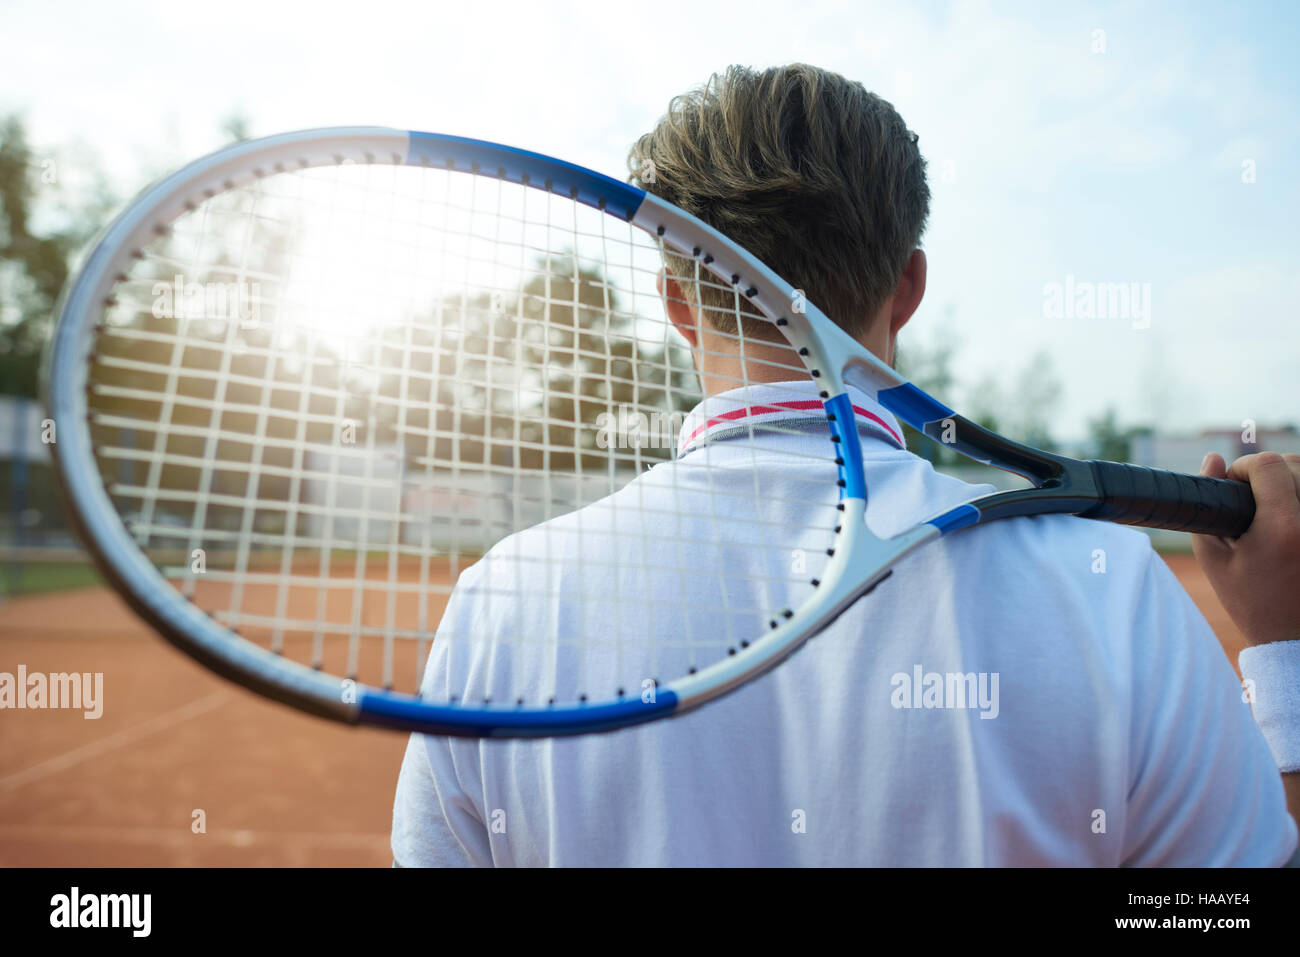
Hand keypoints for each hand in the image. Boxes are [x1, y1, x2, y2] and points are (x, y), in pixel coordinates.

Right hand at [1193, 452, 1299, 646]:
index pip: (1268, 465)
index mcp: (1283, 528)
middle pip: (1294, 464)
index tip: (1232, 485)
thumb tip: (1212, 459)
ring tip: (1272, 504)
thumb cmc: (1250, 601)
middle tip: (1250, 496)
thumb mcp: (1215, 557)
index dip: (1244, 468)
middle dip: (1267, 471)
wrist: (1294, 638)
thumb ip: (1207, 506)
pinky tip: (1290, 512)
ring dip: (1290, 480)